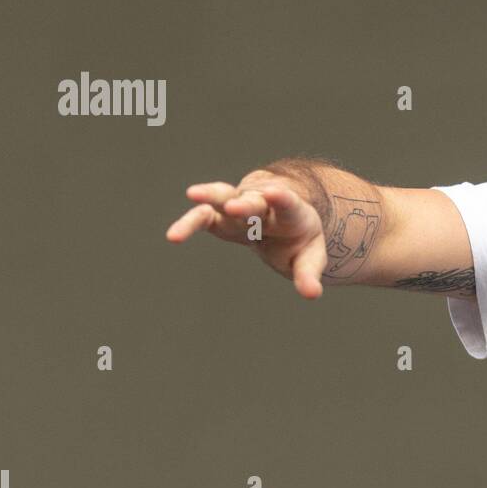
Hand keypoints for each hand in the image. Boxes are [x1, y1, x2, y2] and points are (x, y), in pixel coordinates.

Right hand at [165, 169, 329, 298]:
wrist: (283, 217)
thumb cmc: (298, 238)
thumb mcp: (310, 256)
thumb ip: (308, 274)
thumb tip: (312, 294)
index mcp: (290, 212)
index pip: (287, 203)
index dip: (281, 198)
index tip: (274, 193)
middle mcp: (263, 205)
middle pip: (253, 201)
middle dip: (245, 204)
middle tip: (237, 207)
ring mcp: (239, 207)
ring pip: (222, 198)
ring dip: (208, 197)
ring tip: (191, 193)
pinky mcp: (220, 217)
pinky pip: (203, 217)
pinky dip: (190, 224)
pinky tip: (174, 236)